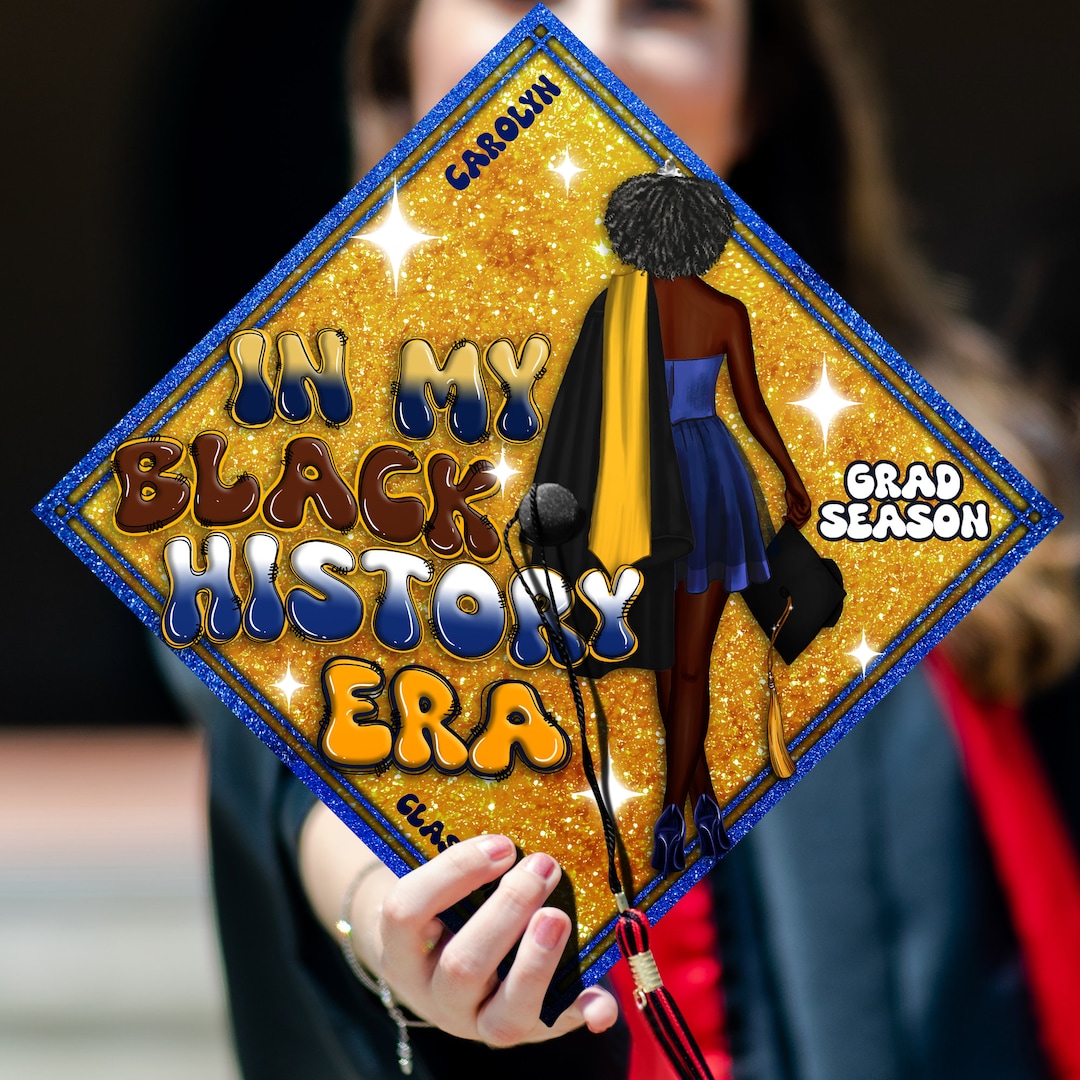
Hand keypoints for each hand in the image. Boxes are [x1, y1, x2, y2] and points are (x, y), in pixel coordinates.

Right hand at [299, 806, 617, 1046]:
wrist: (432, 967)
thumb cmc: (439, 903)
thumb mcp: (427, 878)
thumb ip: (452, 850)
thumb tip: (489, 782)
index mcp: (401, 947)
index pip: (408, 912)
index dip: (453, 876)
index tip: (500, 841)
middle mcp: (434, 991)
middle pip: (464, 964)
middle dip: (507, 912)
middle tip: (542, 864)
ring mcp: (477, 1020)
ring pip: (504, 1013)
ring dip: (538, 961)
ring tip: (561, 914)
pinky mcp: (522, 1031)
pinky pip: (551, 1032)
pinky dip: (577, 1016)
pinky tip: (602, 1003)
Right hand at [783, 476, 810, 528]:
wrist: (792, 483)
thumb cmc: (791, 493)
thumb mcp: (790, 506)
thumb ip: (791, 514)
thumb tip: (788, 522)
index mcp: (803, 512)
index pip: (800, 524)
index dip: (792, 525)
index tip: (785, 520)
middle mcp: (806, 510)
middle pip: (801, 523)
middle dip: (792, 521)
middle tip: (787, 514)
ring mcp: (807, 506)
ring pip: (802, 518)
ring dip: (793, 514)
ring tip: (790, 508)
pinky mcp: (807, 502)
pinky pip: (804, 512)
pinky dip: (797, 510)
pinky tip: (794, 505)